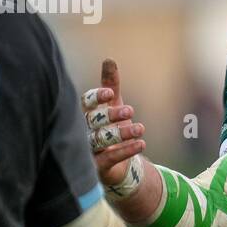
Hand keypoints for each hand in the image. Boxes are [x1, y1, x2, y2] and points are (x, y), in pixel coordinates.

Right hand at [83, 59, 145, 190]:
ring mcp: (88, 150)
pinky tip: (141, 144)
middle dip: (112, 115)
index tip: (111, 94)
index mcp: (87, 115)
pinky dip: (126, 150)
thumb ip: (111, 84)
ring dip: (122, 133)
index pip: (85, 103)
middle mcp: (84, 131)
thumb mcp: (114, 106)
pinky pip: (109, 158)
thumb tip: (109, 60)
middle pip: (94, 120)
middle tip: (130, 111)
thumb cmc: (111, 129)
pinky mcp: (98, 167)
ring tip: (141, 128)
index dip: (96, 98)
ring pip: (101, 139)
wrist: (117, 164)